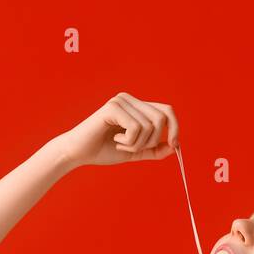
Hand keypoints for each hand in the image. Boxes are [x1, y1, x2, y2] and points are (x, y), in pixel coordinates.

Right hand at [51, 92, 179, 167]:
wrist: (78, 153)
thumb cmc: (103, 150)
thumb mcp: (135, 152)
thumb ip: (154, 150)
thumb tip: (174, 147)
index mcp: (136, 106)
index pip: (167, 110)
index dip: (175, 127)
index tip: (174, 145)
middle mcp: (130, 99)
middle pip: (161, 118)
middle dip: (152, 141)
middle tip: (133, 149)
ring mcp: (121, 101)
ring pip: (149, 126)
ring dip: (137, 145)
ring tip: (121, 145)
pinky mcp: (113, 108)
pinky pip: (136, 128)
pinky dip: (129, 142)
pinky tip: (115, 141)